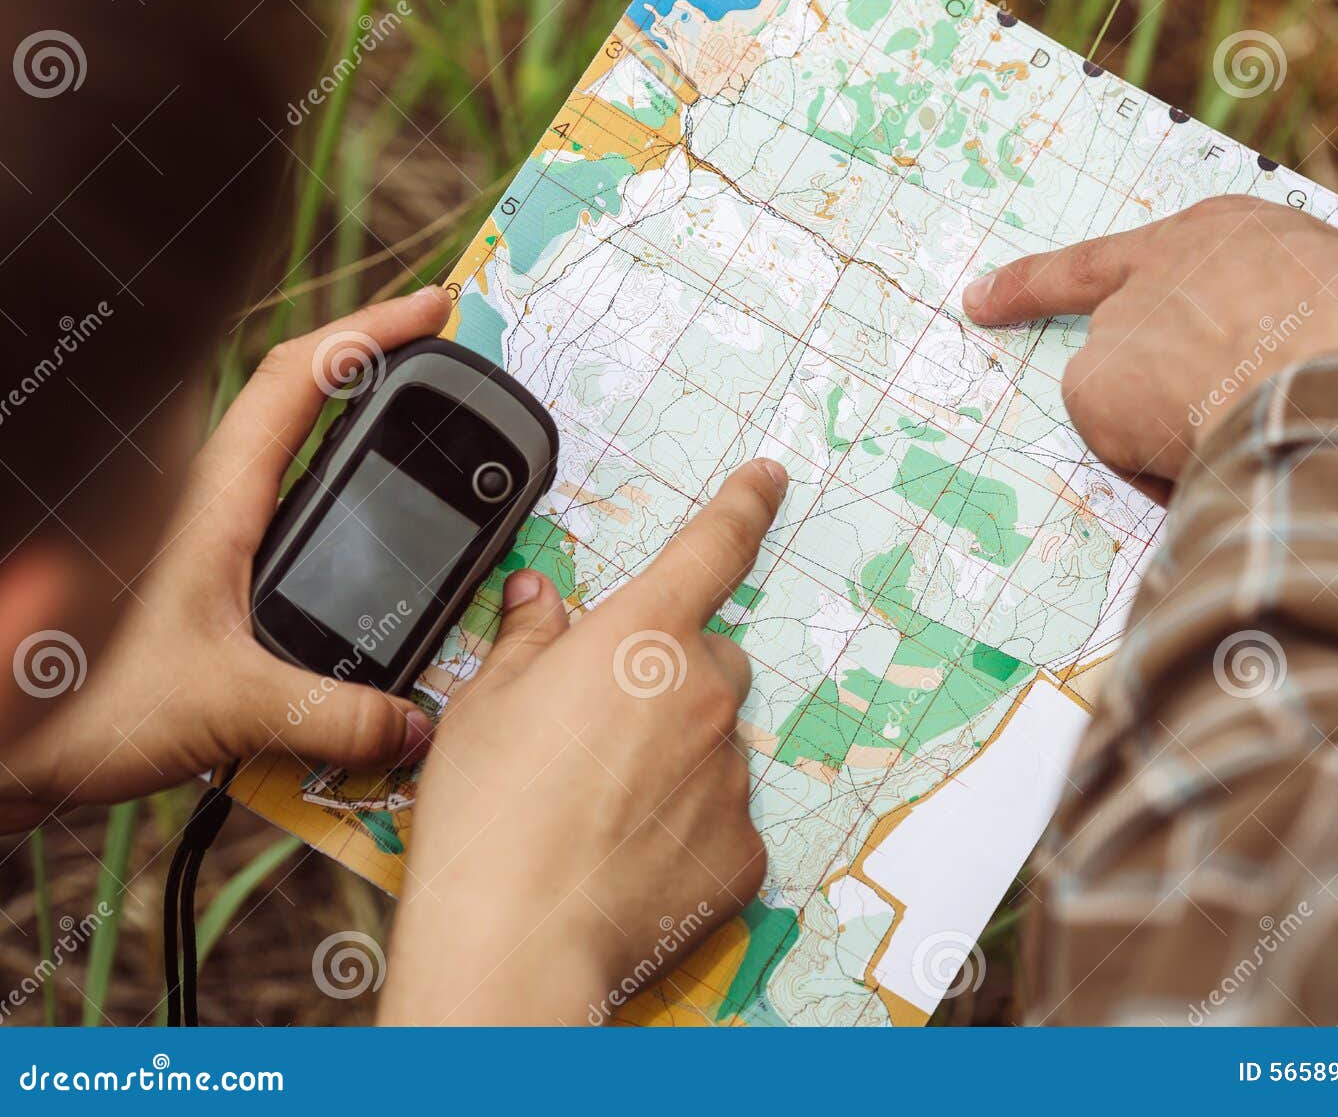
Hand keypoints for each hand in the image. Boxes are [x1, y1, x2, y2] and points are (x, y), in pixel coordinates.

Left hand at [0, 290, 451, 832]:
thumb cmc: (77, 704)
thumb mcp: (228, 708)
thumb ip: (335, 717)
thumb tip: (413, 726)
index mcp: (214, 498)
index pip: (299, 378)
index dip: (370, 330)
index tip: (433, 309)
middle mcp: (202, 501)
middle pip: (292, 399)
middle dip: (368, 366)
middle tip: (436, 358)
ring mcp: (191, 534)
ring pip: (279, 458)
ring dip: (342, 435)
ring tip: (409, 434)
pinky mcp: (184, 577)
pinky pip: (267, 519)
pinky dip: (321, 508)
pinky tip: (349, 543)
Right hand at [380, 459, 786, 1025]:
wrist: (514, 939)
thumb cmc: (486, 814)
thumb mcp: (485, 703)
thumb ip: (529, 638)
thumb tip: (541, 598)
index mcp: (642, 638)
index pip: (713, 546)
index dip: (746, 504)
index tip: (769, 479)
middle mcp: (703, 694)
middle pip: (711, 661)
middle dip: (670, 679)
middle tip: (602, 729)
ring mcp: (731, 774)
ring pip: (715, 742)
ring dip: (675, 756)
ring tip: (599, 808)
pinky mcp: (744, 848)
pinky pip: (723, 816)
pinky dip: (688, 825)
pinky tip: (628, 855)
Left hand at [963, 196, 1337, 487]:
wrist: (1335, 384)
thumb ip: (1292, 308)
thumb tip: (1284, 349)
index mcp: (1222, 231)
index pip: (1117, 253)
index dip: (1043, 281)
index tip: (980, 297)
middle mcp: (1152, 269)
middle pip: (1124, 335)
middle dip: (1147, 384)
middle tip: (1187, 419)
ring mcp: (1114, 326)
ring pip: (1128, 402)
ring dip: (1168, 431)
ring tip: (1246, 445)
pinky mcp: (1092, 386)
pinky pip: (1125, 452)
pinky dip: (1155, 471)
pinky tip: (1208, 470)